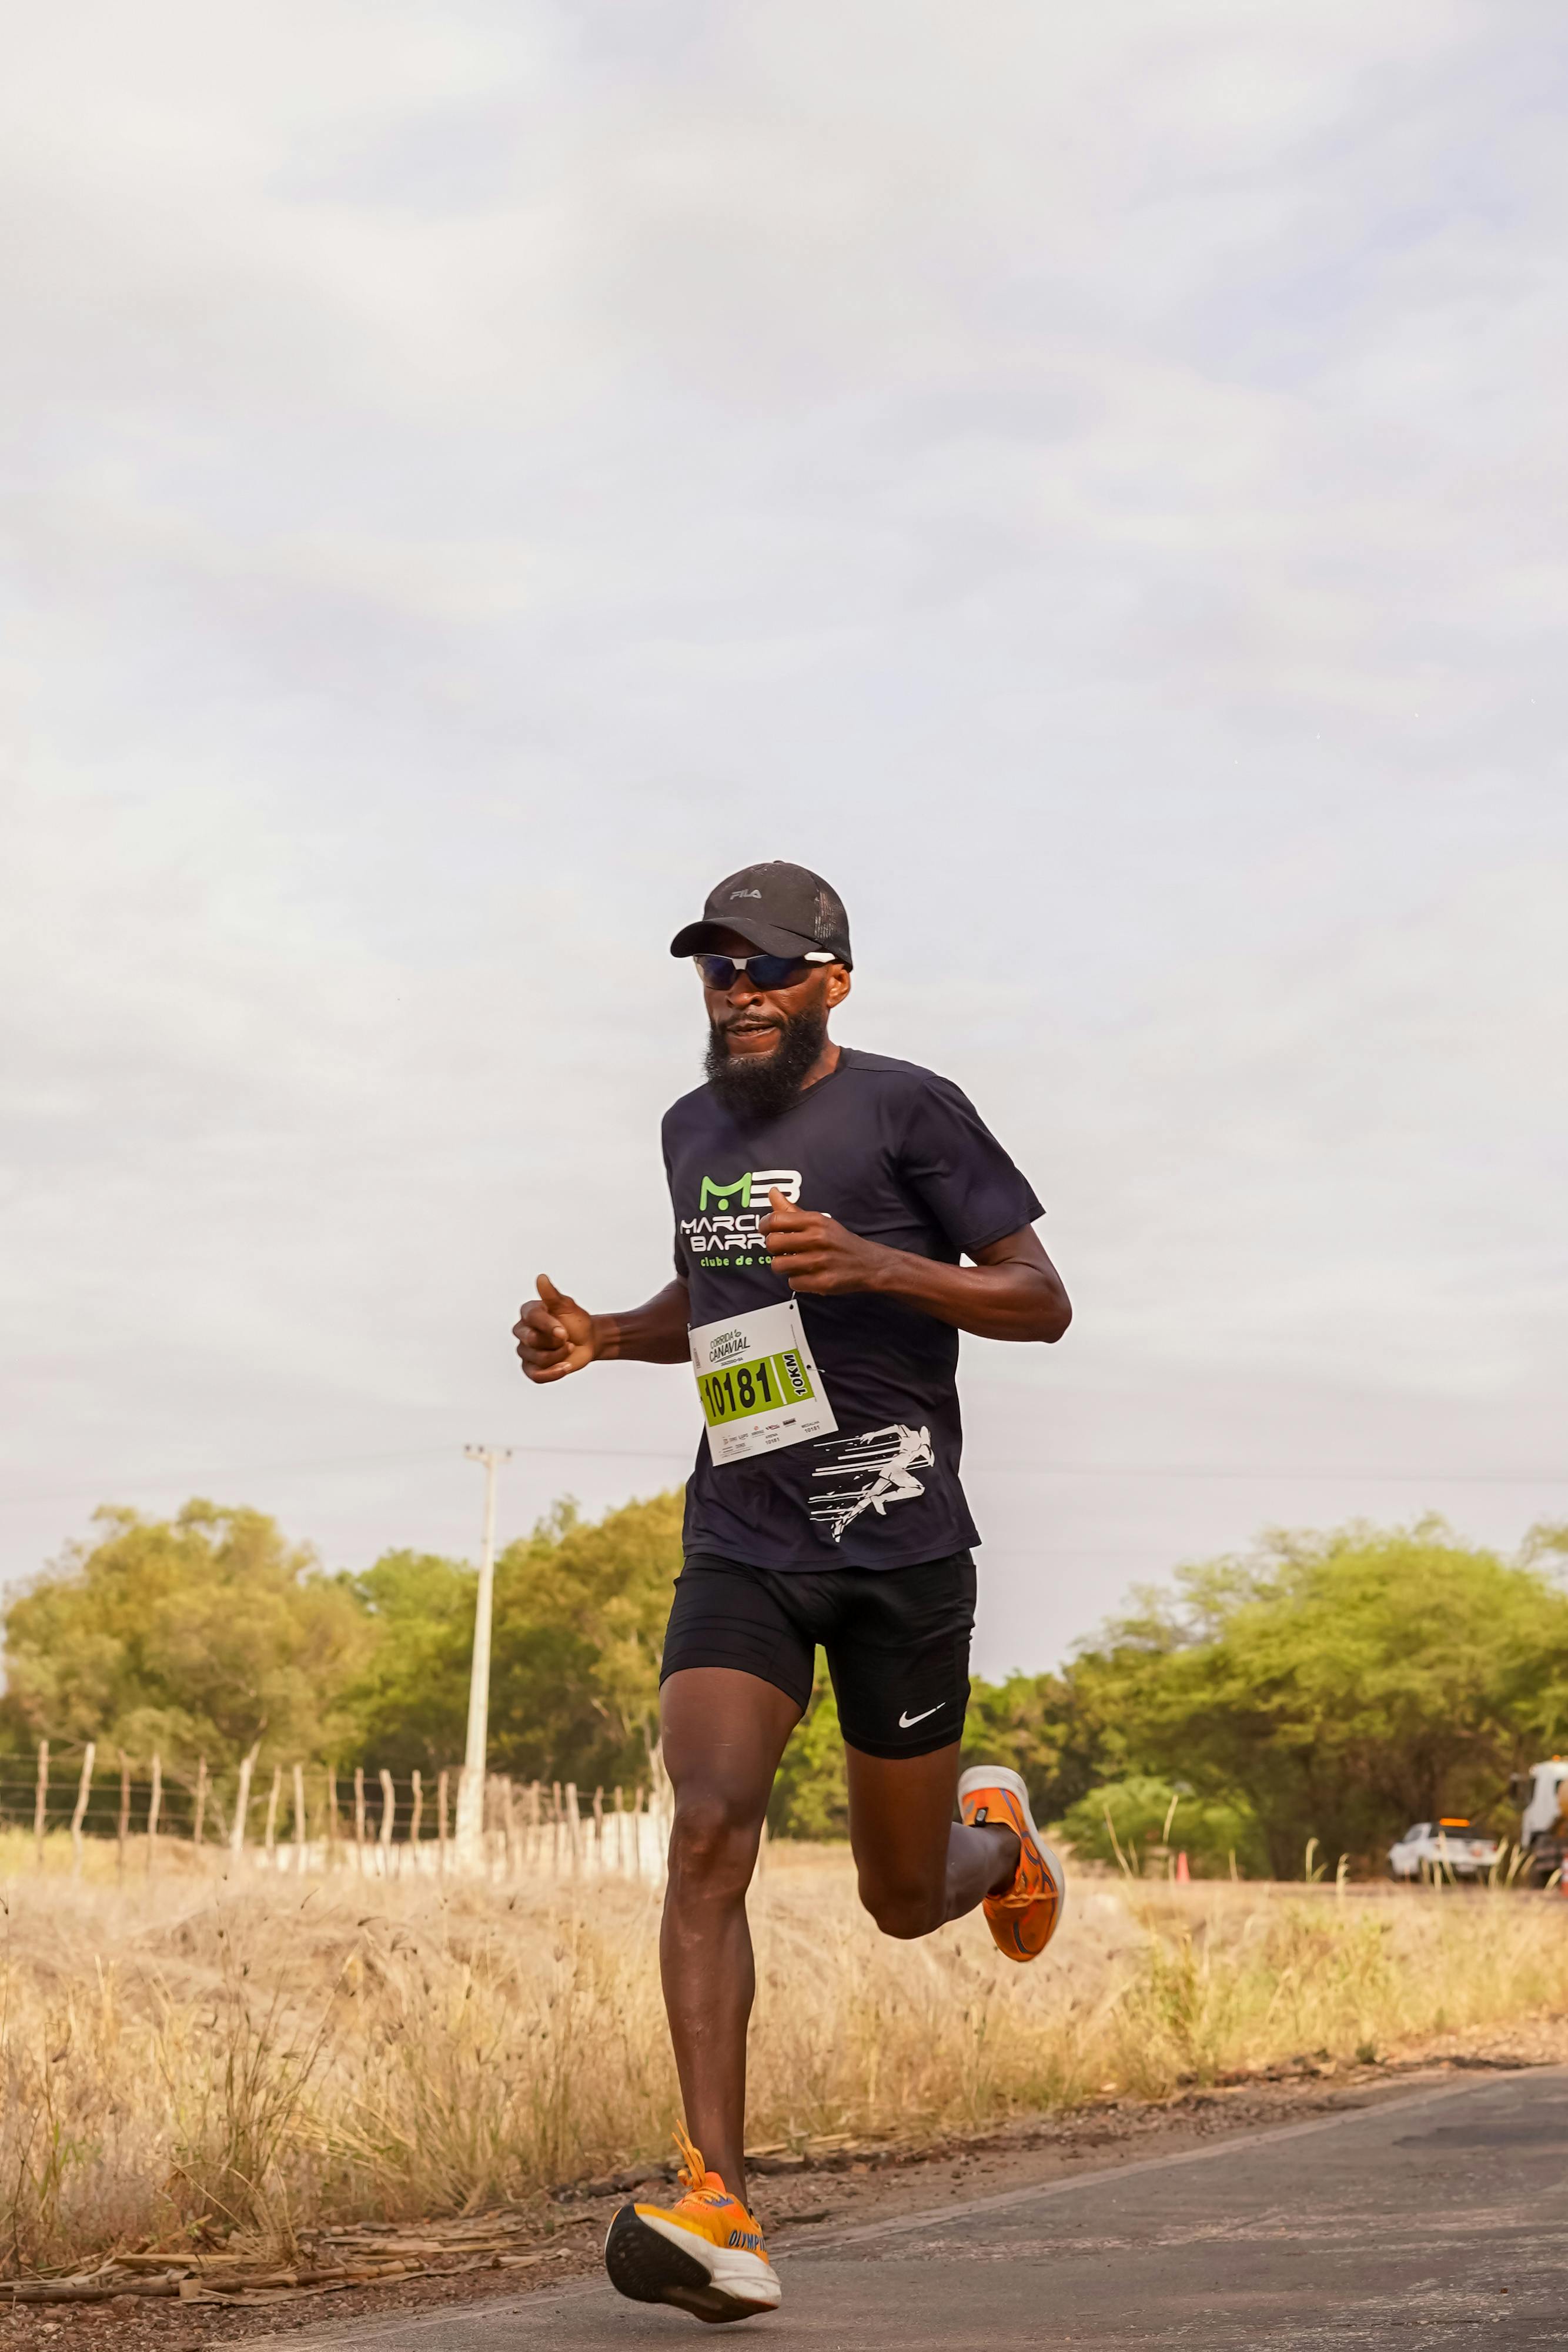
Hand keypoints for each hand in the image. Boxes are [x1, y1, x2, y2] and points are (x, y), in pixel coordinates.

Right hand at [513, 1274, 596, 1382]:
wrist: (588, 1341)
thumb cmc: (575, 1321)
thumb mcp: (567, 1306)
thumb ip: (552, 1295)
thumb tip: (541, 1278)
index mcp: (529, 1313)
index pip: (532, 1317)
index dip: (549, 1325)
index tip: (565, 1331)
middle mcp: (522, 1331)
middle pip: (532, 1340)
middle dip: (555, 1342)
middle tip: (567, 1338)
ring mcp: (525, 1351)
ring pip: (538, 1359)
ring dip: (559, 1356)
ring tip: (569, 1348)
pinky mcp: (531, 1368)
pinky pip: (536, 1376)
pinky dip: (552, 1373)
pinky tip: (566, 1367)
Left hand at [760, 1189, 887, 1295]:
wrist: (869, 1263)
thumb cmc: (840, 1242)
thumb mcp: (820, 1221)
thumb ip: (792, 1210)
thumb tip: (772, 1193)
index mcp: (815, 1221)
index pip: (775, 1220)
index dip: (764, 1226)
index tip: (766, 1230)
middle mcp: (818, 1239)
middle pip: (773, 1243)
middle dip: (774, 1248)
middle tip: (782, 1249)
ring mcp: (820, 1261)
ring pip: (779, 1265)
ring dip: (784, 1266)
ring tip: (795, 1262)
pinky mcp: (822, 1282)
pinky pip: (793, 1282)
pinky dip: (798, 1280)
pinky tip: (808, 1274)